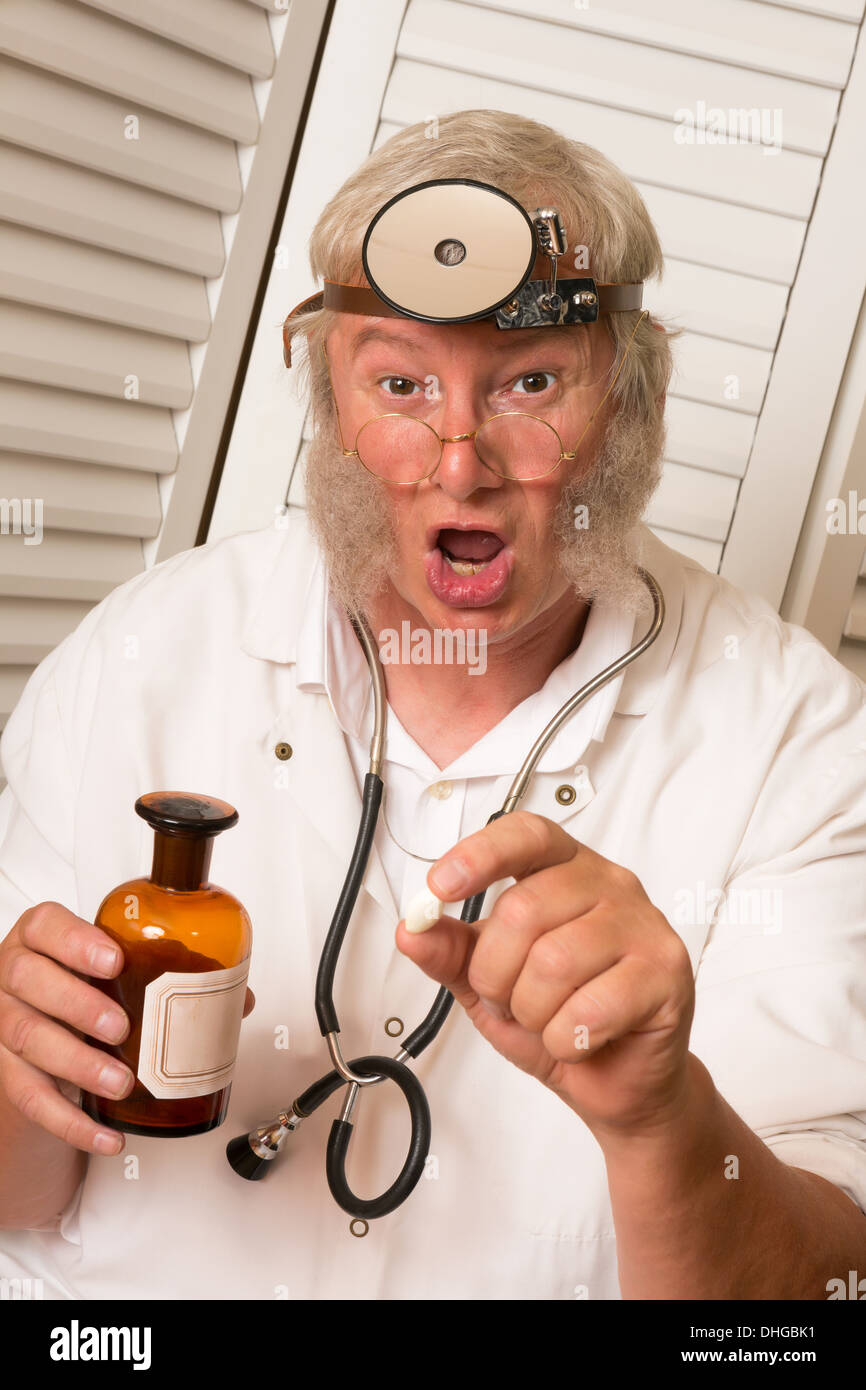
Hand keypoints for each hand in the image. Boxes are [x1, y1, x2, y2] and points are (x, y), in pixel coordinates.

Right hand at [0, 902, 255, 1154]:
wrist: (46, 1032)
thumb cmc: (87, 988)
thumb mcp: (119, 970)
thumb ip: (173, 973)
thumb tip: (239, 998)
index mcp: (44, 937)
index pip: (46, 925)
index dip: (76, 941)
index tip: (114, 960)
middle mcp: (14, 974)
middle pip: (30, 980)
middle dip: (78, 1005)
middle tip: (122, 1028)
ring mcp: (4, 1022)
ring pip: (29, 1038)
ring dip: (78, 1064)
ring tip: (121, 1082)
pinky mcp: (5, 1071)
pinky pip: (29, 1098)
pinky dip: (71, 1122)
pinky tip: (107, 1136)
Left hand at [397, 812, 694, 1138]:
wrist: (619, 1083)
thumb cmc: (560, 1018)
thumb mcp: (489, 985)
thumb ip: (451, 953)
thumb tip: (412, 930)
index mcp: (565, 870)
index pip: (526, 835)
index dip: (480, 855)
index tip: (440, 886)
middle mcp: (609, 885)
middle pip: (524, 909)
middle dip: (497, 974)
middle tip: (510, 999)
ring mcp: (644, 925)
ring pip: (554, 961)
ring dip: (533, 1011)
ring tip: (548, 1019)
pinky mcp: (667, 972)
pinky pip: (591, 1007)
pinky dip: (567, 1037)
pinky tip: (580, 1038)